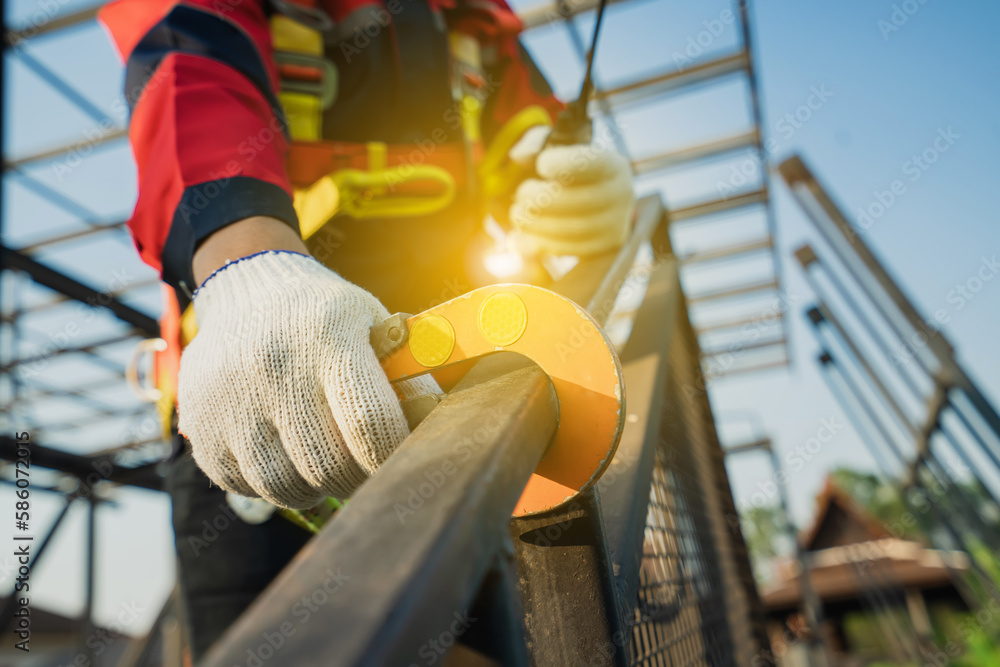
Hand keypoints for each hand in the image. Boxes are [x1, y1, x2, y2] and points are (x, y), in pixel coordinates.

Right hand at [178, 250, 436, 508]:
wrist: (249, 291)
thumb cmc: (327, 317)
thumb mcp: (375, 326)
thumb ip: (409, 379)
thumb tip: (435, 431)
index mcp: (328, 338)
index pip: (370, 425)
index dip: (392, 459)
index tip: (399, 465)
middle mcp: (274, 367)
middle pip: (327, 464)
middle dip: (355, 478)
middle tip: (362, 469)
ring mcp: (230, 397)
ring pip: (284, 485)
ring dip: (313, 486)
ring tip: (322, 460)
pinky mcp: (200, 423)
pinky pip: (244, 485)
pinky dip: (271, 484)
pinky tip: (283, 453)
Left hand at [508, 127, 634, 255]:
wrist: (598, 197)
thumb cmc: (572, 168)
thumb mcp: (558, 147)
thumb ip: (537, 142)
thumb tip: (519, 155)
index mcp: (613, 165)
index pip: (593, 164)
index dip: (563, 165)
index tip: (542, 165)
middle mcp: (621, 196)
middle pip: (580, 202)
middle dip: (541, 199)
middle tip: (522, 194)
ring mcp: (615, 225)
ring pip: (573, 230)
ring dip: (537, 224)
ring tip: (518, 214)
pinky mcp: (603, 248)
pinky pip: (572, 250)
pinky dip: (543, 243)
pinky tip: (526, 234)